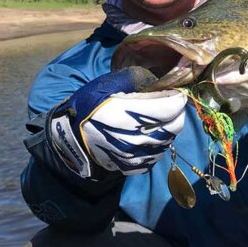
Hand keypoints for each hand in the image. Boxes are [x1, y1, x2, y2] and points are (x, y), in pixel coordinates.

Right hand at [64, 67, 185, 174]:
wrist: (70, 137)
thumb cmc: (88, 106)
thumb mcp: (107, 84)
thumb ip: (137, 79)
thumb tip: (161, 81)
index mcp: (128, 114)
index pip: (172, 106)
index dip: (176, 96)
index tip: (172, 91)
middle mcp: (136, 139)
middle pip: (176, 125)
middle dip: (176, 112)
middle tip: (167, 104)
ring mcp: (136, 156)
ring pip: (169, 140)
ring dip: (168, 127)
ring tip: (156, 118)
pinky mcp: (134, 167)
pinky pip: (158, 154)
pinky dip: (159, 143)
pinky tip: (147, 134)